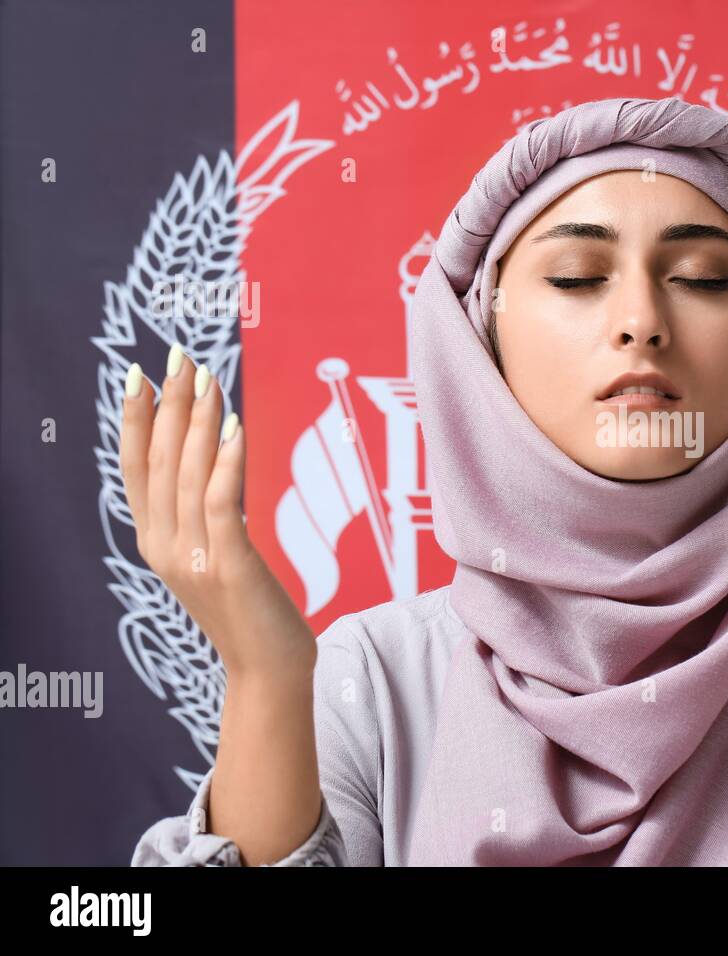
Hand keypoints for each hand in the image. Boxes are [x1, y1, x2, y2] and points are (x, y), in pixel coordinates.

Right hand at [119, 342, 316, 678]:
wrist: (269, 669)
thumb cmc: (247, 610)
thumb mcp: (209, 558)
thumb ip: (198, 518)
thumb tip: (202, 463)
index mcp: (154, 542)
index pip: (135, 469)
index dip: (134, 420)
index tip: (139, 374)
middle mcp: (164, 546)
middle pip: (158, 461)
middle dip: (168, 403)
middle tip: (178, 355)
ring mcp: (194, 557)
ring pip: (187, 474)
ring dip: (197, 420)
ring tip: (207, 377)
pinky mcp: (230, 565)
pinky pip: (222, 502)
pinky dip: (225, 461)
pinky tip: (235, 426)